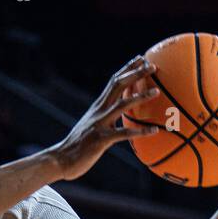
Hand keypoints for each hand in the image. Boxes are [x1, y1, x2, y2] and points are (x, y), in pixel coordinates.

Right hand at [47, 54, 160, 180]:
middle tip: (152, 65)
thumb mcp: (92, 127)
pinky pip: (123, 133)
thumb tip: (117, 116)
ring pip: (122, 105)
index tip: (140, 58)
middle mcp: (99, 111)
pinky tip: (154, 131)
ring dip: (140, 96)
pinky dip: (140, 131)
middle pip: (118, 85)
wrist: (60, 160)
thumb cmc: (77, 147)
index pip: (113, 82)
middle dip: (135, 73)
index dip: (127, 69)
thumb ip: (104, 118)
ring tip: (156, 91)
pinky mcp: (101, 140)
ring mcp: (99, 124)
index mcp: (98, 107)